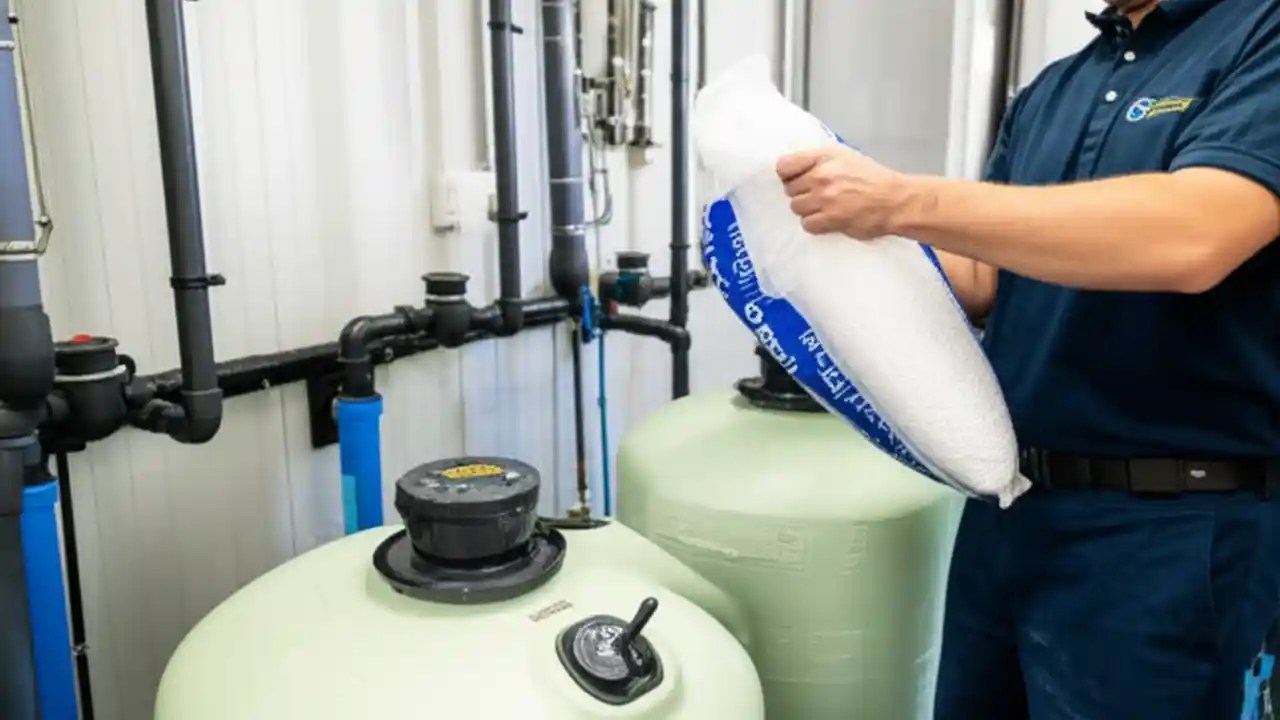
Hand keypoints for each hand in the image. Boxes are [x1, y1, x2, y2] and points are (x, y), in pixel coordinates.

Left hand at [776, 145, 911, 238]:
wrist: (895, 200)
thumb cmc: (873, 178)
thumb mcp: (846, 157)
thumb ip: (820, 161)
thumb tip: (797, 169)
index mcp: (824, 156)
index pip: (784, 165)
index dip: (787, 174)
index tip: (794, 179)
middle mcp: (821, 175)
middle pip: (789, 189)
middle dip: (800, 192)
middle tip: (815, 195)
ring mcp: (824, 198)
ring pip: (796, 207)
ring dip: (807, 209)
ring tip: (823, 207)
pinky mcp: (830, 218)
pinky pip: (807, 224)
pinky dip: (815, 224)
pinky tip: (827, 219)